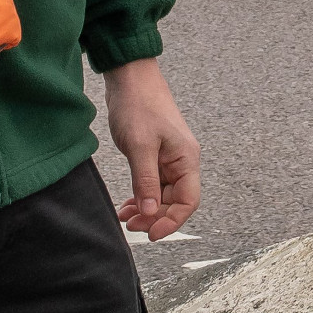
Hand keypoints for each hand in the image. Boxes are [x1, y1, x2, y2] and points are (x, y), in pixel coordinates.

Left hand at [105, 58, 200, 241]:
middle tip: (130, 226)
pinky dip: (140, 197)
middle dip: (154, 217)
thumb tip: (150, 212)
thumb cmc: (139, 105)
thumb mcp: (140, 146)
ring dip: (145, 209)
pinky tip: (126, 205)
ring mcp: (168, 159)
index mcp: (186, 159)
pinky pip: (152, 185)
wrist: (130, 78)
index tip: (151, 234)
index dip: (172, 221)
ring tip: (124, 217)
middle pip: (174, 202)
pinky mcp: (155, 156)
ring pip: (161, 195)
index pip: (188, 201)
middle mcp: (181, 162)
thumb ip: (146, 181)